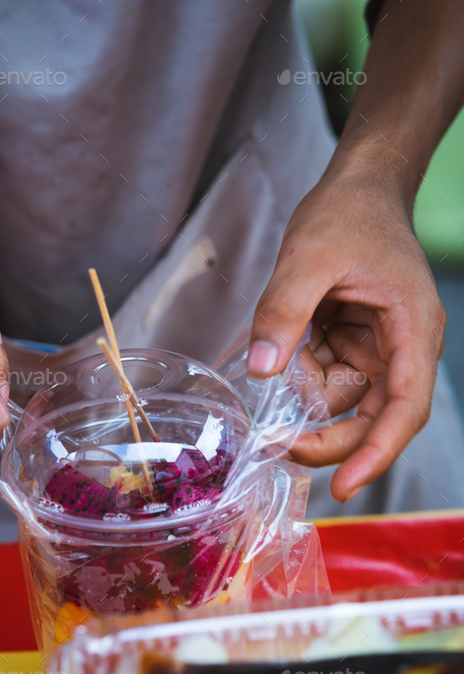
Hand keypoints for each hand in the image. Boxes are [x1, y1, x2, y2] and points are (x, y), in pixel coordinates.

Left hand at [247, 170, 445, 501]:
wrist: (358, 187)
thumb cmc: (349, 214)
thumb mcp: (307, 257)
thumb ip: (283, 312)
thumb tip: (262, 371)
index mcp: (411, 329)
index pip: (404, 408)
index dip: (377, 453)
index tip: (344, 485)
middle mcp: (402, 347)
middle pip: (373, 417)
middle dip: (328, 436)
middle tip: (279, 443)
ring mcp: (378, 347)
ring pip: (344, 400)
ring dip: (307, 398)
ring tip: (281, 360)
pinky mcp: (355, 343)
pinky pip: (327, 377)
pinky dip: (302, 375)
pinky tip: (288, 347)